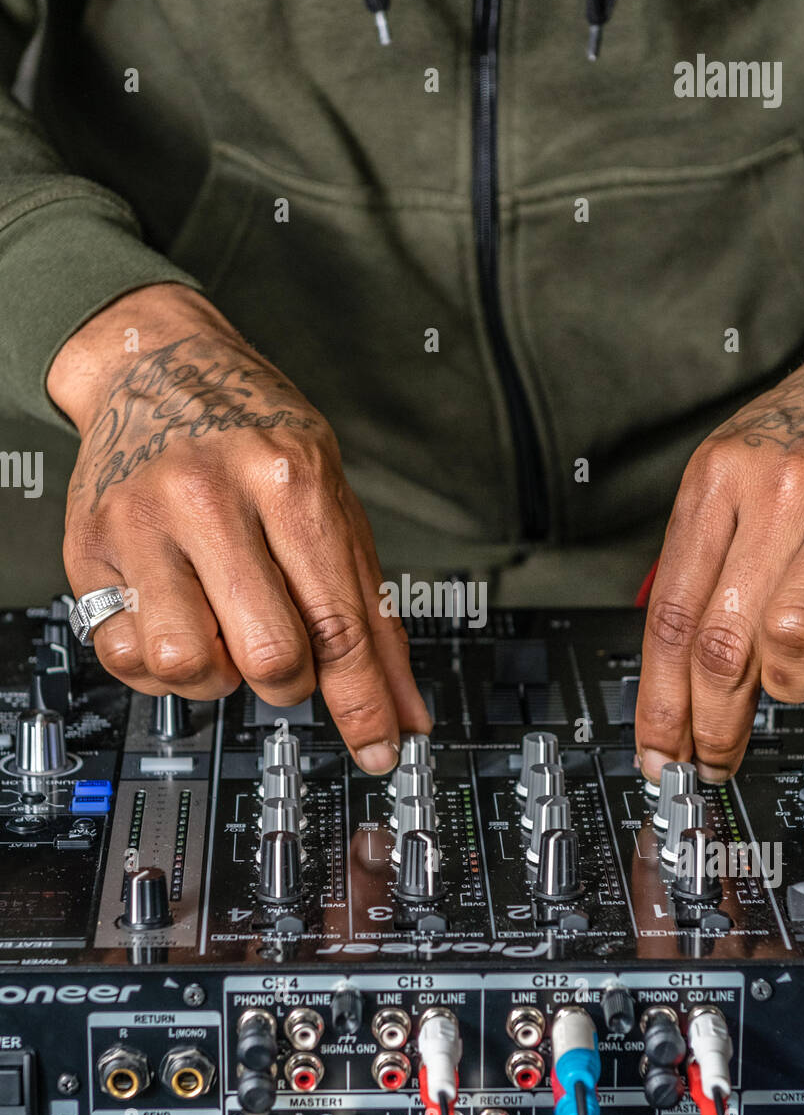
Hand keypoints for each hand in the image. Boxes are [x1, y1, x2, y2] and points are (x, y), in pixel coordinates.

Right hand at [49, 283, 430, 772]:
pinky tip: (177, 627)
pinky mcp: (89, 548)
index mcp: (288, 478)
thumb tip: (404, 708)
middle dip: (292, 682)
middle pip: (270, 653)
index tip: (381, 750)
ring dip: (220, 676)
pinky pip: (124, 655)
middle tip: (287, 656)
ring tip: (223, 634)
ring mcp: (143, 522)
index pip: (340, 622)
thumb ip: (370, 609)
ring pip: (188, 664)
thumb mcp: (332, 499)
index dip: (365, 703)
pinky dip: (159, 667)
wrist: (154, 364)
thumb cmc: (251, 434)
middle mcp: (210, 498)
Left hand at [635, 316, 803, 782]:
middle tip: (711, 759)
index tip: (658, 751)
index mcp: (715, 483)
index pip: (671, 616)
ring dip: (792, 679)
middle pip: (721, 642)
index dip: (660, 701)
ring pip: (793, 640)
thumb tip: (674, 669)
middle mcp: (773, 492)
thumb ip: (703, 559)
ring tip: (795, 669)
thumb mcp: (729, 477)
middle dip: (712, 722)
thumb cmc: (800, 435)